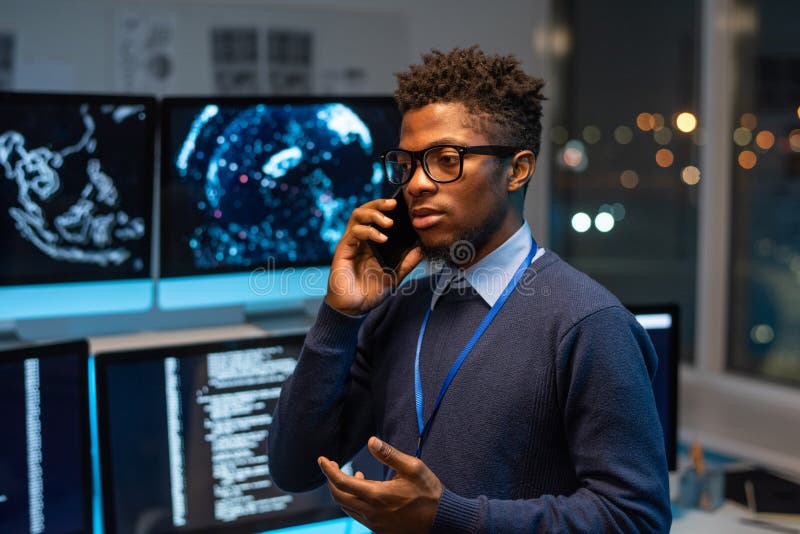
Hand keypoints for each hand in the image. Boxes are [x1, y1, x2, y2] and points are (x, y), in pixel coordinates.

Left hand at [318, 436, 442, 533]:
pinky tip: (366, 490)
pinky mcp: (379, 530)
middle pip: (338, 497)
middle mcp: (371, 512)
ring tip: (356, 475)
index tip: (322, 459)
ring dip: (344, 490)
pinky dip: (354, 501)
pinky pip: (358, 515)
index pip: (341, 482)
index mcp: (376, 495)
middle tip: (333, 465)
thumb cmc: (428, 492)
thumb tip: (370, 441)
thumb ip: (390, 455)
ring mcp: (374, 524)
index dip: (328, 470)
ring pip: (347, 507)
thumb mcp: (413, 467)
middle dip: (331, 480)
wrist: (441, 519)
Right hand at [325, 197, 422, 315]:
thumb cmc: (371, 290)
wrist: (355, 307)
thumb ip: (408, 261)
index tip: (402, 204)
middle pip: (365, 210)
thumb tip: (423, 248)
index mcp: (370, 240)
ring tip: (389, 223)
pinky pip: (354, 232)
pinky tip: (382, 238)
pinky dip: (369, 231)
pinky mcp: (344, 249)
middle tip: (394, 204)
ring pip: (357, 215)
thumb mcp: (396, 273)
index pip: (376, 215)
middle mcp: (359, 238)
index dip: (386, 207)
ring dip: (374, 214)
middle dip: (379, 203)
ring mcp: (351, 242)